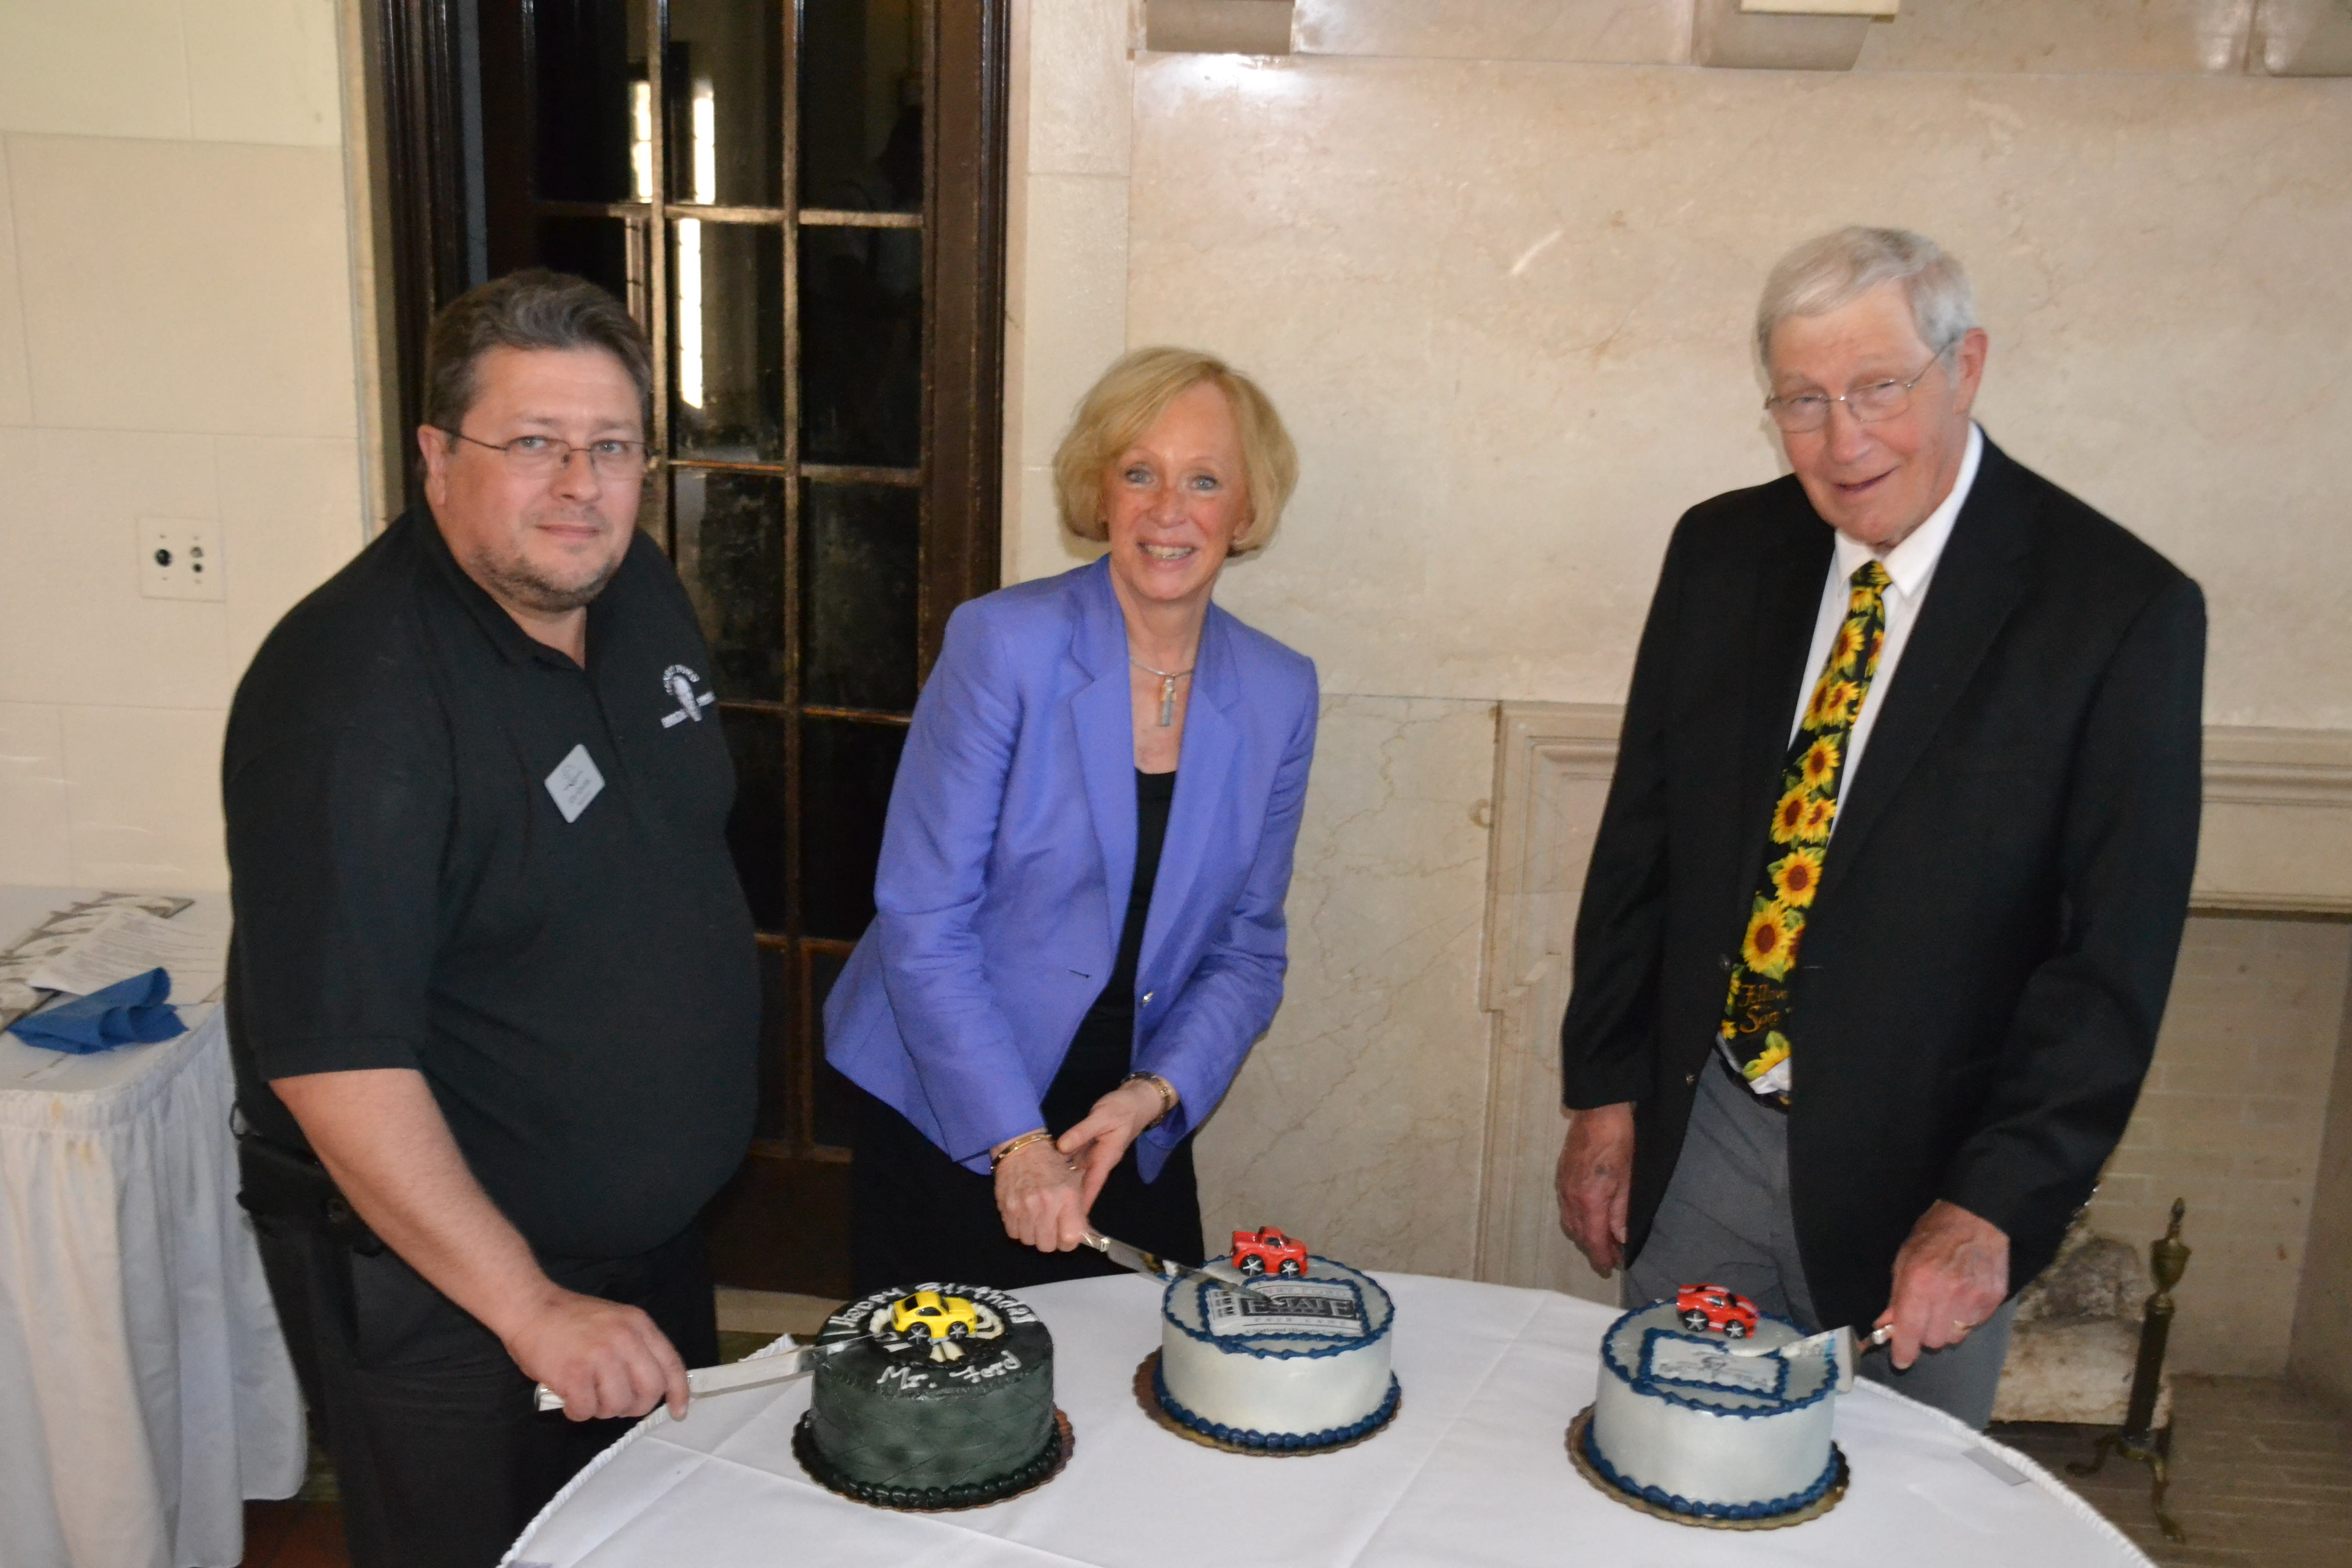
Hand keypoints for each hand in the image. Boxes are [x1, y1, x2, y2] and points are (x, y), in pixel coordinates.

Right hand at [500, 1285, 689, 1421]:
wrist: (530, 1308)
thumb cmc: (569, 1319)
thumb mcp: (616, 1321)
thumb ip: (635, 1347)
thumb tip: (650, 1386)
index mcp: (639, 1325)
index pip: (670, 1364)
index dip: (678, 1392)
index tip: (678, 1411)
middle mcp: (625, 1339)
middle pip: (650, 1390)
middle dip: (635, 1406)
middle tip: (616, 1404)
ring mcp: (600, 1357)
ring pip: (618, 1405)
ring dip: (602, 1409)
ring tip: (587, 1394)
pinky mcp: (574, 1375)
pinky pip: (586, 1411)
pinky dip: (577, 1411)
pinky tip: (568, 1397)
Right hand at [994, 1135, 1089, 1251]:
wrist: (1022, 1150)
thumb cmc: (1052, 1165)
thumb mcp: (1073, 1182)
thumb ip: (1078, 1211)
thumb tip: (1081, 1236)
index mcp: (1067, 1196)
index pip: (1070, 1239)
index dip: (1069, 1242)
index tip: (1067, 1235)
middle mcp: (1045, 1204)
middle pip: (1048, 1245)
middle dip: (1051, 1240)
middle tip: (1051, 1227)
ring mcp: (1023, 1207)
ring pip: (1029, 1242)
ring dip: (1034, 1235)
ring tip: (1037, 1219)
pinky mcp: (1006, 1208)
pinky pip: (1013, 1234)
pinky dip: (1020, 1229)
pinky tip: (1024, 1216)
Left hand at [1058, 1080, 1166, 1209]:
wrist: (1136, 1099)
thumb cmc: (1122, 1109)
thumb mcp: (1102, 1117)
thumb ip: (1081, 1132)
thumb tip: (1061, 1147)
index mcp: (1106, 1157)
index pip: (1092, 1185)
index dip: (1082, 1202)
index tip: (1071, 1220)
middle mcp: (1099, 1159)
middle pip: (1083, 1183)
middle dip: (1070, 1199)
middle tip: (1051, 1213)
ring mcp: (1094, 1153)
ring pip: (1076, 1173)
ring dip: (1064, 1184)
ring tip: (1046, 1198)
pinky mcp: (1089, 1145)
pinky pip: (1074, 1159)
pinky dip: (1062, 1167)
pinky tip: (1048, 1172)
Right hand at [1556, 1102, 1635, 1274]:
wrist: (1598, 1111)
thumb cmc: (1618, 1142)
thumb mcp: (1628, 1179)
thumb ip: (1622, 1212)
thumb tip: (1619, 1237)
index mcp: (1589, 1201)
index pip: (1593, 1239)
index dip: (1601, 1257)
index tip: (1609, 1268)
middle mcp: (1571, 1197)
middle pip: (1578, 1233)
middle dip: (1592, 1249)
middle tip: (1608, 1258)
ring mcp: (1563, 1185)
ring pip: (1569, 1221)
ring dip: (1583, 1235)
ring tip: (1599, 1240)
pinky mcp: (1562, 1175)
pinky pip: (1566, 1206)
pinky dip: (1576, 1219)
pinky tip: (1587, 1216)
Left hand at [1872, 1200, 2009, 1369]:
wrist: (1976, 1219)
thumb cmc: (1933, 1236)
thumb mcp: (1904, 1260)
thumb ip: (1896, 1297)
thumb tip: (1886, 1326)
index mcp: (1920, 1283)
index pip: (1910, 1331)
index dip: (1903, 1350)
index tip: (1900, 1360)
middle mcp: (1948, 1295)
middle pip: (1933, 1341)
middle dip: (1924, 1334)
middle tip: (1923, 1317)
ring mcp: (1974, 1300)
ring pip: (1955, 1338)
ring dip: (1945, 1329)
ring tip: (1945, 1305)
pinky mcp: (1993, 1301)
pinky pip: (1974, 1326)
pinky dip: (1965, 1319)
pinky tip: (1963, 1298)